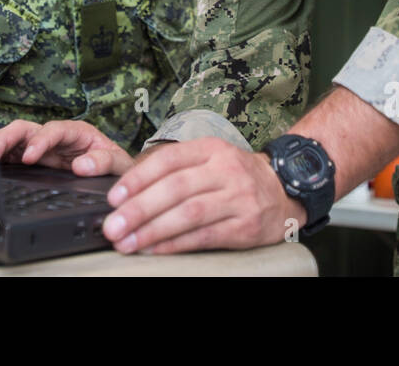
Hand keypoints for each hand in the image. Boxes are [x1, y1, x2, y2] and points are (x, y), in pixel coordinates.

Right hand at [0, 119, 134, 175]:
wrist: (116, 176)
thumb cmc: (115, 166)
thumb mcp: (118, 163)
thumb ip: (104, 162)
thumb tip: (82, 165)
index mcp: (76, 132)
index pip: (53, 130)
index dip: (40, 141)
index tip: (30, 157)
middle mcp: (55, 137)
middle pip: (26, 129)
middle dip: (8, 136)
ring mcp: (42, 148)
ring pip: (14, 140)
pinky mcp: (33, 161)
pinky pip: (12, 156)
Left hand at [102, 137, 305, 253]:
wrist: (284, 190)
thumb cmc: (236, 176)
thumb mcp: (211, 159)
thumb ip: (176, 169)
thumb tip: (128, 191)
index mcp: (211, 150)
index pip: (168, 160)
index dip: (138, 178)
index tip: (113, 197)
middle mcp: (226, 171)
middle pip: (176, 188)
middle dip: (139, 209)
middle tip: (113, 225)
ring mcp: (239, 198)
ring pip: (189, 214)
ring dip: (153, 230)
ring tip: (128, 242)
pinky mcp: (246, 226)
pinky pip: (205, 236)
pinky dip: (177, 244)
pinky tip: (156, 250)